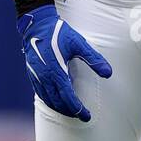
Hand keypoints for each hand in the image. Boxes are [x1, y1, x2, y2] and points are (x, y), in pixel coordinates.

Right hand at [17, 5, 111, 120]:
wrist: (37, 25)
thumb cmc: (59, 33)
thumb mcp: (79, 44)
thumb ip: (94, 59)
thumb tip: (108, 73)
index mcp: (56, 71)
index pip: (68, 97)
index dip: (78, 109)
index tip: (87, 116)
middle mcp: (45, 77)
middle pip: (57, 102)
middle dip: (69, 111)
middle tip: (80, 116)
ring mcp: (36, 77)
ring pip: (48, 100)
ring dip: (59, 108)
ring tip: (70, 111)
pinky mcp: (32, 74)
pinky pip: (40, 93)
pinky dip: (49, 101)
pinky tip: (56, 101)